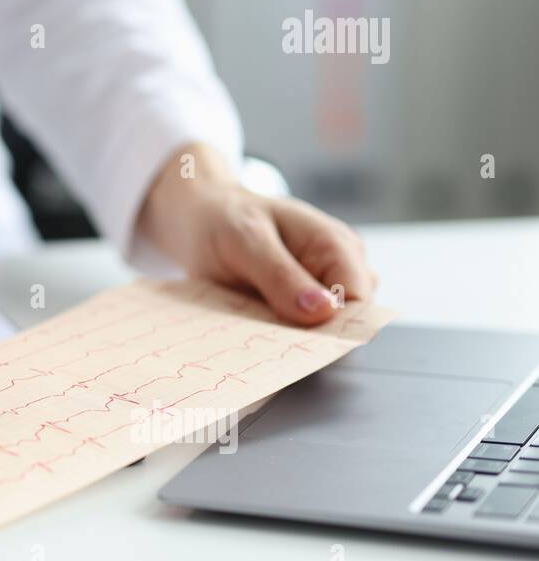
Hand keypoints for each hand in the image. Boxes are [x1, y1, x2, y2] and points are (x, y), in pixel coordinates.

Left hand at [138, 144, 377, 324]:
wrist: (202, 217)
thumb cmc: (225, 219)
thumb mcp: (245, 241)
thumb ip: (281, 275)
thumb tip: (325, 312)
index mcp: (337, 245)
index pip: (358, 305)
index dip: (332, 331)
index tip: (290, 343)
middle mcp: (340, 268)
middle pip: (343, 322)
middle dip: (307, 335)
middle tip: (260, 333)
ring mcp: (322, 286)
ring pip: (320, 331)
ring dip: (288, 336)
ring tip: (250, 323)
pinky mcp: (300, 303)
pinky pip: (298, 330)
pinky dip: (277, 333)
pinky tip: (251, 324)